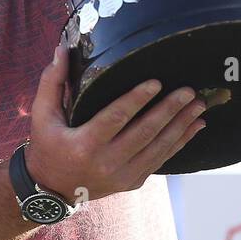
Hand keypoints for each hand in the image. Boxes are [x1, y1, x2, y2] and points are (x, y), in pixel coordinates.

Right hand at [24, 45, 206, 203]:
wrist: (52, 190)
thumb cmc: (47, 145)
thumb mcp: (42, 115)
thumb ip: (51, 82)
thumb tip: (61, 49)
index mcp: (84, 145)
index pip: (115, 118)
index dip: (136, 100)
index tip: (155, 83)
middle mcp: (106, 163)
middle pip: (144, 133)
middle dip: (169, 111)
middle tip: (188, 92)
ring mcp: (122, 176)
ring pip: (158, 148)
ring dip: (181, 126)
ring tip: (198, 106)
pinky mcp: (133, 182)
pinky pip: (161, 160)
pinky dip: (180, 143)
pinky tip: (195, 127)